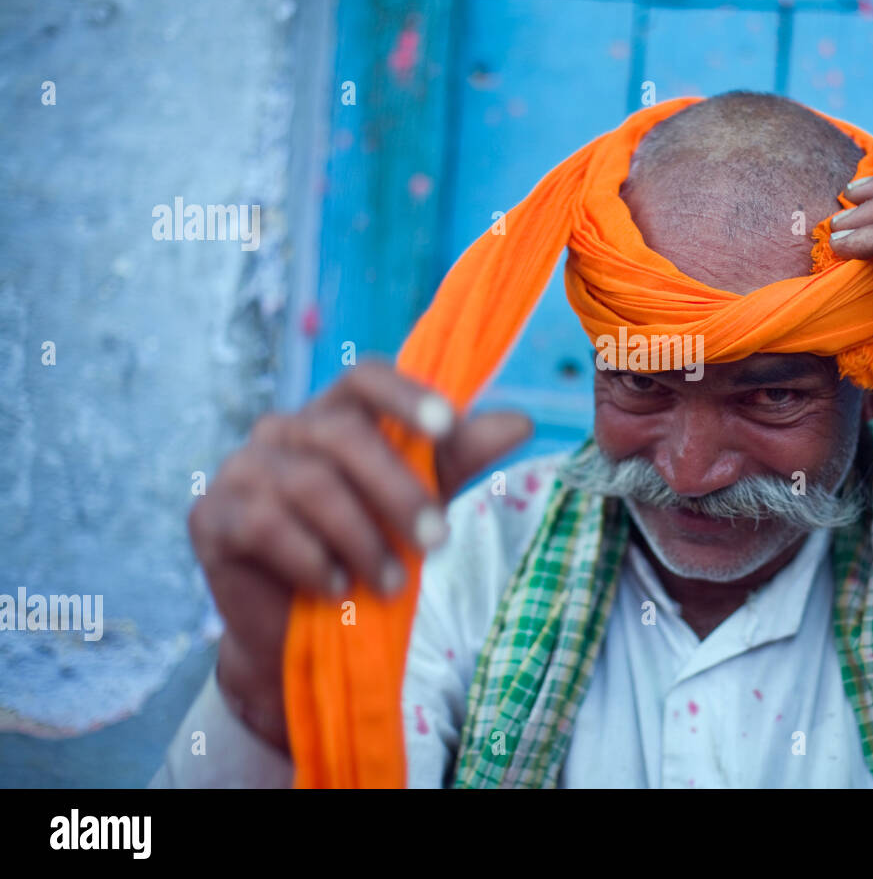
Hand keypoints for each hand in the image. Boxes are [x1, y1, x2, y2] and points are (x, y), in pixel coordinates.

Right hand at [188, 360, 531, 750]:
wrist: (303, 635)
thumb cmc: (365, 555)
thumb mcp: (421, 504)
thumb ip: (459, 460)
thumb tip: (519, 421)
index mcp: (334, 414)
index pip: (364, 377)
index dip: (405, 394)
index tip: (447, 425)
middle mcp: (283, 430)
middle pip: (343, 435)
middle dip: (399, 491)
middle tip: (438, 543)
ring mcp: (241, 469)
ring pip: (310, 484)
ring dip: (362, 539)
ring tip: (391, 585)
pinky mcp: (211, 516)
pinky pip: (266, 524)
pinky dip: (311, 560)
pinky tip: (334, 589)